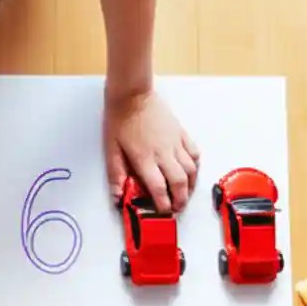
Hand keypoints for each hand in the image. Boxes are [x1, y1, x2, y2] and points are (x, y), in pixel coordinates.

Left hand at [104, 90, 199, 212]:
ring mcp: (175, 142)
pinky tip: (191, 171)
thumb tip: (117, 195)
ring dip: (191, 185)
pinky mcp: (181, 133)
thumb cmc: (119, 119)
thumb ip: (116, 174)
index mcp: (144, 158)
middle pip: (180, 182)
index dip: (163, 204)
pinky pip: (194, 152)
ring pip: (191, 169)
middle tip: (177, 208)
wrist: (132, 95)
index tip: (163, 211)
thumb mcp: (111, 149)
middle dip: (181, 199)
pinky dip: (195, 165)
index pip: (159, 188)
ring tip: (185, 193)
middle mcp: (163, 152)